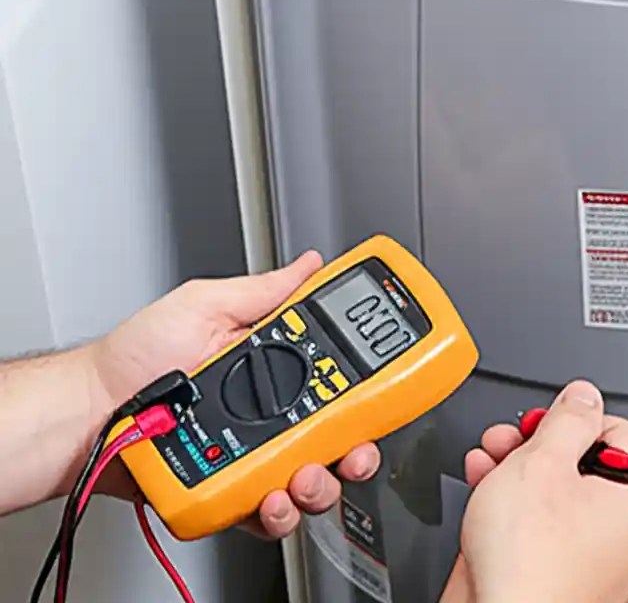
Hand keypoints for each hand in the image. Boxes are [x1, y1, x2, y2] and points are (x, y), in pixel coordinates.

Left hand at [89, 252, 381, 538]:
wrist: (87, 412)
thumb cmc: (135, 358)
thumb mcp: (205, 305)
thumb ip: (264, 290)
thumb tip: (310, 266)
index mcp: (276, 373)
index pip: (343, 386)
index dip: (372, 395)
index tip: (385, 395)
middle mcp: (272, 420)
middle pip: (340, 443)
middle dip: (356, 453)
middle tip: (349, 450)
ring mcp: (254, 461)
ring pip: (313, 485)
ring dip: (319, 487)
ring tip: (301, 476)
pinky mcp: (231, 497)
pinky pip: (268, 516)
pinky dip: (277, 515)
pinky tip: (268, 499)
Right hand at [451, 380, 627, 602]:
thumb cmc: (529, 565)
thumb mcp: (541, 463)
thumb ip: (565, 419)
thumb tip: (583, 396)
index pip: (619, 430)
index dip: (571, 420)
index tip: (541, 424)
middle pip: (588, 463)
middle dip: (539, 446)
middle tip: (510, 443)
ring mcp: (605, 561)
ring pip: (564, 496)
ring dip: (521, 472)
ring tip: (489, 464)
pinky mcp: (572, 578)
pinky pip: (552, 529)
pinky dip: (521, 509)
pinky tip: (486, 492)